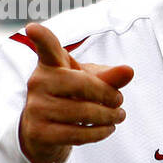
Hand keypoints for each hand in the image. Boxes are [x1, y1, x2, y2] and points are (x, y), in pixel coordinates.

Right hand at [17, 23, 134, 162]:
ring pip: (82, 112)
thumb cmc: (71, 98)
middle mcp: (37, 82)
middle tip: (119, 101)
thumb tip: (129, 71)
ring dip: (108, 116)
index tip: (32, 28)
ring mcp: (35, 108)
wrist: (46, 131)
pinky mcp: (38, 132)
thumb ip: (110, 76)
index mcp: (50, 64)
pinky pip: (77, 134)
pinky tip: (108, 129)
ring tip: (118, 116)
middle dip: (107, 94)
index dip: (41, 37)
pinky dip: (99, 132)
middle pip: (82, 84)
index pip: (46, 48)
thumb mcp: (90, 82)